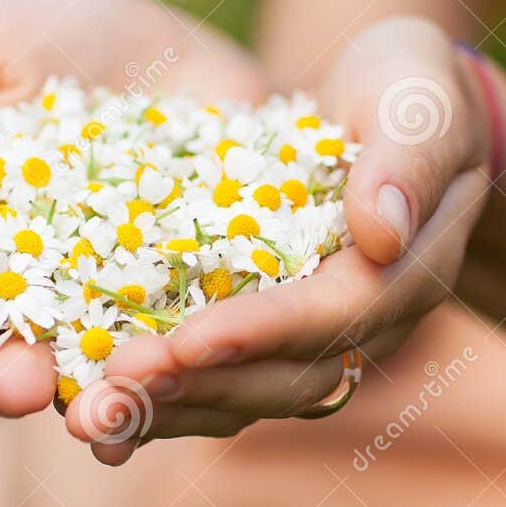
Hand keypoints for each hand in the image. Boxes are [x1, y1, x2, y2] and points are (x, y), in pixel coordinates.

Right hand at [0, 0, 268, 416]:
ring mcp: (81, 304)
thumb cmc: (70, 36)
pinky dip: (129, 395)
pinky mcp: (160, 317)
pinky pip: (140, 366)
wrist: (193, 59)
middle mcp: (4, 275)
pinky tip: (121, 415)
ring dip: (31, 385)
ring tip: (26, 394)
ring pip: (49, 360)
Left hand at [71, 16, 492, 463]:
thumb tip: (381, 233)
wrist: (398, 110)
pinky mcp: (268, 339)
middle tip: (118, 383)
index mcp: (407, 272)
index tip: (189, 339)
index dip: (265, 330)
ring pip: (245, 397)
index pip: (338, 314)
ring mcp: (314, 340)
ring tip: (90, 415)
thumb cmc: (409, 91)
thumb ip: (406, 159)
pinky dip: (158, 404)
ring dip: (168, 411)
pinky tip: (88, 413)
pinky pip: (215, 384)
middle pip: (286, 378)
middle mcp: (365, 326)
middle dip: (201, 385)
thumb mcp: (417, 99)